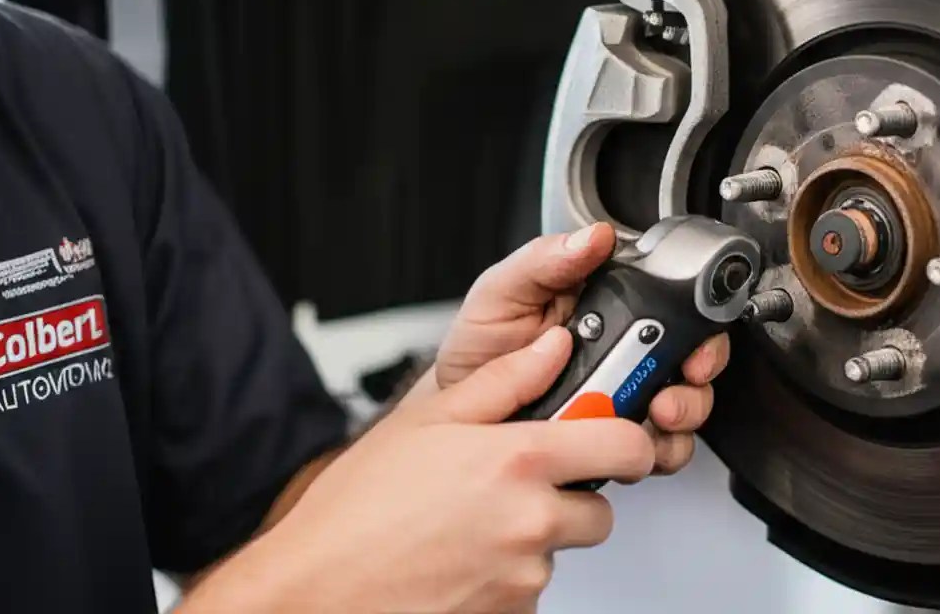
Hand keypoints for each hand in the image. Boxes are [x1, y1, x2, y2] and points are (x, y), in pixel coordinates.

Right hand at [179, 327, 655, 613]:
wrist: (313, 591)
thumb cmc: (355, 512)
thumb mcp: (426, 421)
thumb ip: (504, 381)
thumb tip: (552, 350)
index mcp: (520, 460)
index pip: (626, 445)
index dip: (625, 439)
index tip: (614, 437)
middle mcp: (532, 521)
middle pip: (601, 509)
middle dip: (571, 498)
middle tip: (517, 489)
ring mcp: (524, 576)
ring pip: (560, 550)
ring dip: (532, 539)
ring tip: (470, 526)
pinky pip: (530, 591)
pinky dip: (506, 578)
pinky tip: (461, 561)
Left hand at [434, 222, 729, 473]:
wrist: (456, 417)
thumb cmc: (479, 349)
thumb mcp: (502, 291)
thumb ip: (545, 260)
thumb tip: (594, 236)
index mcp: (607, 301)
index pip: (673, 299)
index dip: (696, 319)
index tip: (693, 343)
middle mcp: (625, 346)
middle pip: (693, 354)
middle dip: (698, 376)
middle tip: (676, 388)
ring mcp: (625, 392)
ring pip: (685, 403)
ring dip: (683, 414)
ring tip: (654, 419)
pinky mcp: (616, 436)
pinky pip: (659, 446)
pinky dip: (661, 450)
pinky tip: (638, 449)